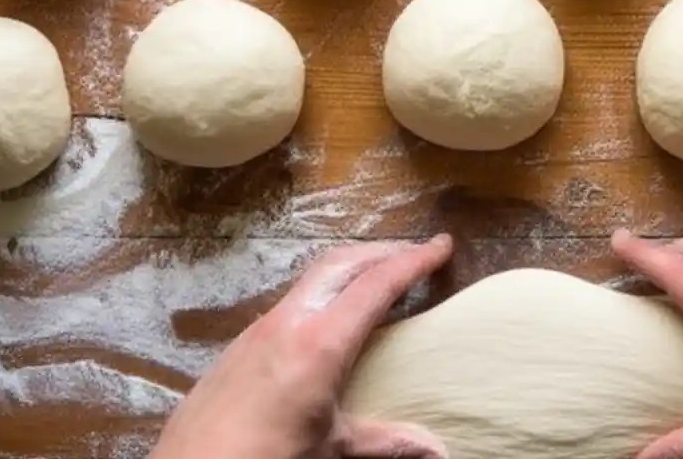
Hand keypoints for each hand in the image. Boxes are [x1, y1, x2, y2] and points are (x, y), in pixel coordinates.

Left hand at [150, 236, 453, 458]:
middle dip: (381, 251)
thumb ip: (385, 443)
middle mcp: (289, 322)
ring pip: (312, 277)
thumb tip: (437, 451)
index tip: (441, 246)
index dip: (413, 261)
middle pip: (341, 262)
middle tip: (415, 254)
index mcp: (320, 342)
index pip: (376, 284)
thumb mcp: (330, 449)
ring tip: (377, 277)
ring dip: (350, 268)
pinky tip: (329, 317)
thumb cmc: (262, 457)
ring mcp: (260, 328)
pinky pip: (291, 300)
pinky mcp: (241, 343)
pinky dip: (323, 291)